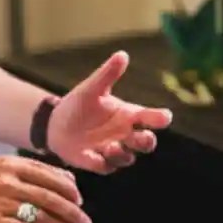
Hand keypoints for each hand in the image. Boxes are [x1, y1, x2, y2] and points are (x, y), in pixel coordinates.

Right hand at [0, 155, 89, 222]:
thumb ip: (28, 170)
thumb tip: (62, 180)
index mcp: (11, 164)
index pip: (49, 175)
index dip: (68, 188)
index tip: (80, 199)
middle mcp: (8, 181)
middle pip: (49, 196)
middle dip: (71, 209)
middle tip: (84, 219)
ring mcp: (0, 201)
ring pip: (39, 214)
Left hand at [49, 51, 173, 172]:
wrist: (56, 126)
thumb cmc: (79, 105)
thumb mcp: (92, 88)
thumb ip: (108, 74)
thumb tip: (122, 54)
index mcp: (127, 114)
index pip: (150, 117)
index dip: (160, 118)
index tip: (165, 117)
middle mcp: (124, 134)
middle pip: (146, 142)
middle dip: (147, 141)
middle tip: (142, 137)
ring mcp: (113, 150)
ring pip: (128, 157)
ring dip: (123, 154)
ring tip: (110, 147)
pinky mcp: (99, 162)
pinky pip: (106, 167)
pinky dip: (103, 163)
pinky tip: (93, 156)